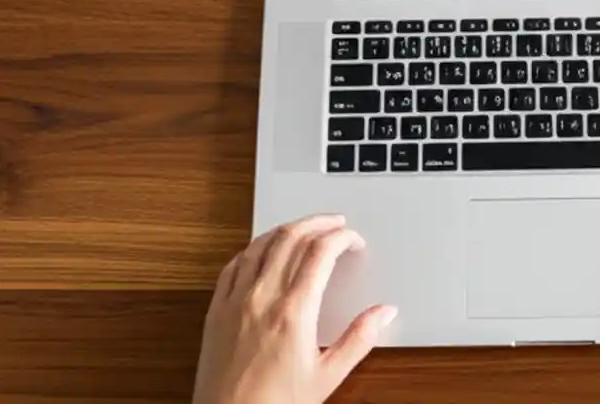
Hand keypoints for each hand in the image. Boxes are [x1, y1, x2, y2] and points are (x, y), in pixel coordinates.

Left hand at [193, 214, 396, 403]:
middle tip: (335, 222)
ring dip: (286, 229)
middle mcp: (261, 298)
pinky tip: (263, 251)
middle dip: (317, 222)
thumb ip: (359, 339)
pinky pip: (234, 264)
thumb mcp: (328, 376)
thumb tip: (383, 312)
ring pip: (260, 244)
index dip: (342, 237)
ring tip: (304, 229)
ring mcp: (235, 301)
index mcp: (293, 312)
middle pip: (291, 237)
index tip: (354, 240)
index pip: (321, 252)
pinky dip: (254, 248)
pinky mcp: (215, 310)